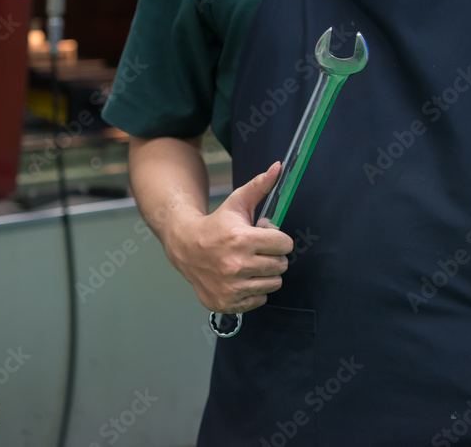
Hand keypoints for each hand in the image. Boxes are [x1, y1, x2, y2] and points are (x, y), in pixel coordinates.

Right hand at [162, 162, 294, 313]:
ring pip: (274, 284)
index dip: (277, 238)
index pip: (285, 245)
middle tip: (256, 250)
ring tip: (250, 264)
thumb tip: (279, 167)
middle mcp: (236, 265)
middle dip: (272, 256)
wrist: (185, 247)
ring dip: (265, 274)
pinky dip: (254, 290)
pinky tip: (241, 278)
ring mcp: (231, 287)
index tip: (264, 236)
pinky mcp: (226, 302)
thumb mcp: (236, 203)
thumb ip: (260, 186)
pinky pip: (259, 299)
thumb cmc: (216, 225)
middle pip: (281, 265)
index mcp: (242, 239)